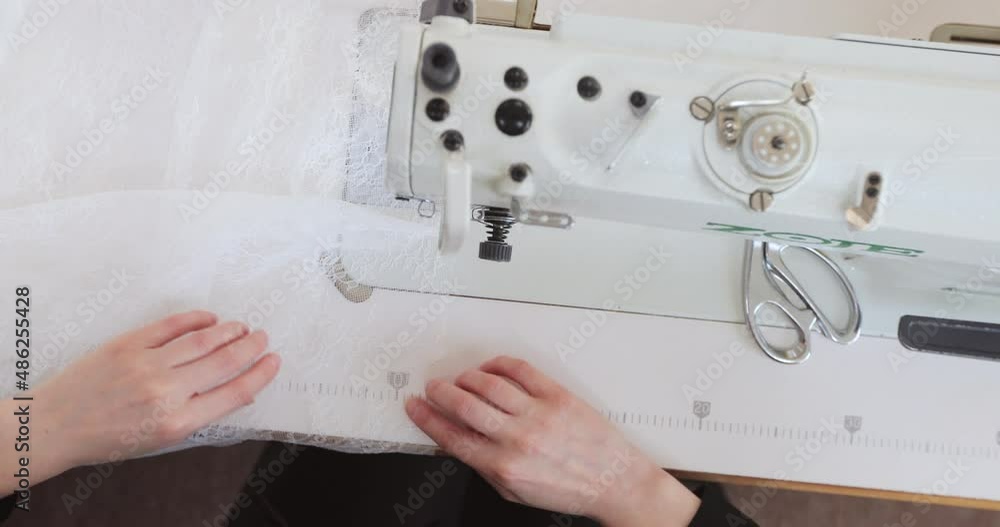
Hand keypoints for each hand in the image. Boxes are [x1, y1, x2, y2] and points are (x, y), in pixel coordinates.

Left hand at [7, 311, 279, 491]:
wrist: (56, 425)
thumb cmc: (109, 438)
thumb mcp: (160, 439)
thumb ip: (199, 415)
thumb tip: (239, 391)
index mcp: (177, 423)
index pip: (233, 393)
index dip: (260, 374)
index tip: (273, 361)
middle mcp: (165, 392)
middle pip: (223, 362)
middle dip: (249, 347)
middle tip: (262, 337)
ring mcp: (146, 365)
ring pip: (201, 340)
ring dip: (228, 331)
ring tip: (241, 326)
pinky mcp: (127, 344)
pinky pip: (170, 325)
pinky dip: (195, 319)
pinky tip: (209, 318)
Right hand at [405, 356, 698, 526]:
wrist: (613, 482)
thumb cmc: (569, 490)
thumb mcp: (516, 493)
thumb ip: (486, 467)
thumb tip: (460, 441)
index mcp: (503, 467)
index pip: (452, 437)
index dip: (427, 419)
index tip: (415, 407)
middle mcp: (518, 438)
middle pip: (464, 406)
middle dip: (440, 393)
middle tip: (433, 387)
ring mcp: (538, 414)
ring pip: (487, 384)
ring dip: (465, 377)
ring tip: (459, 378)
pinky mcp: (558, 396)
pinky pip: (520, 369)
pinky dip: (498, 363)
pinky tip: (490, 367)